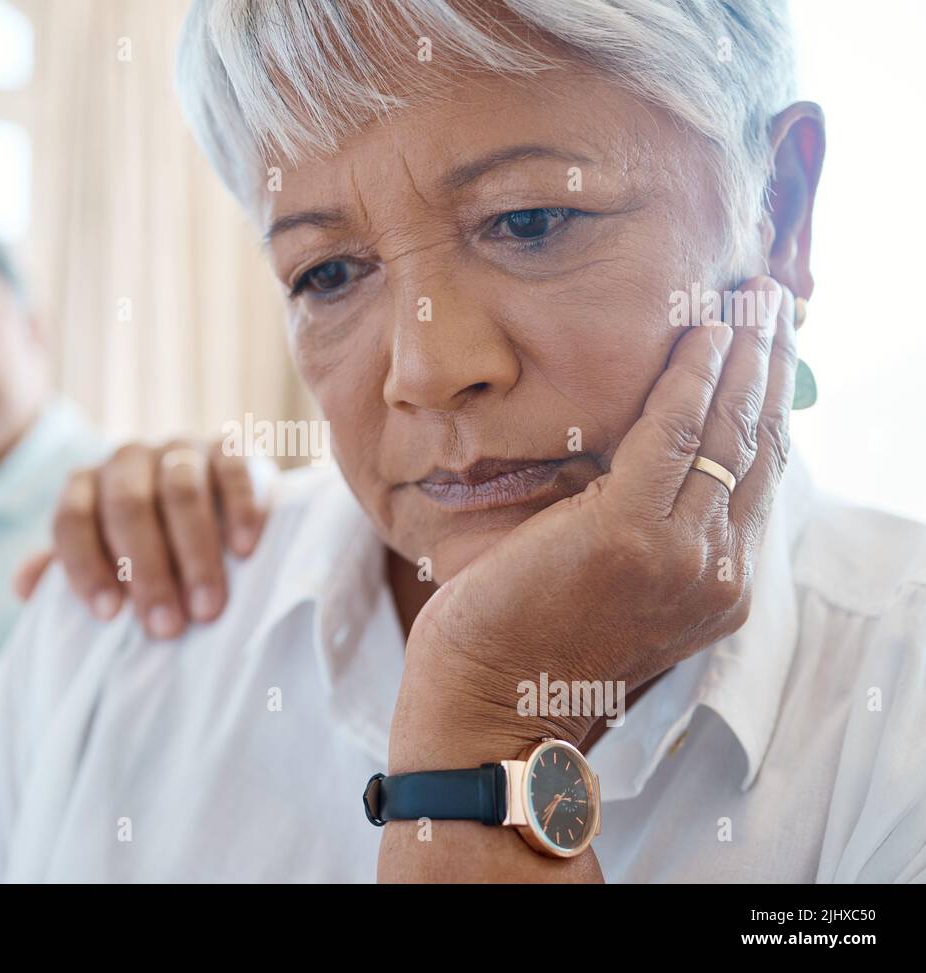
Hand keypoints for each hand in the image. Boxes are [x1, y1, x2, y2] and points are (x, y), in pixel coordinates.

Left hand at [12, 439, 267, 638]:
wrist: (213, 502)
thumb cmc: (149, 545)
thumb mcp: (104, 557)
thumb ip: (69, 568)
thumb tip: (23, 585)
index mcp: (87, 484)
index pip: (71, 519)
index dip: (85, 566)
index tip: (108, 615)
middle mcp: (128, 458)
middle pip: (128, 506)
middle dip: (146, 571)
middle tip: (166, 626)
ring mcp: (180, 449)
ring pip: (181, 491)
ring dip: (195, 554)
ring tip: (207, 608)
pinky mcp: (229, 447)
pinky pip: (233, 471)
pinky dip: (240, 510)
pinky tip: (245, 551)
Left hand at [392, 276, 797, 768]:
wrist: (489, 701)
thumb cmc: (528, 641)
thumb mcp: (609, 585)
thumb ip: (643, 529)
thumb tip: (641, 456)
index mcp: (714, 585)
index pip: (754, 479)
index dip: (767, 408)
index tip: (767, 350)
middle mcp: (717, 572)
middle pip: (757, 448)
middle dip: (770, 366)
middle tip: (774, 301)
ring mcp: (682, 555)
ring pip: (727, 433)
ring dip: (743, 355)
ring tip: (751, 299)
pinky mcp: (632, 534)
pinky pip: (673, 433)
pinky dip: (691, 377)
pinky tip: (702, 333)